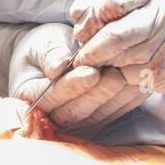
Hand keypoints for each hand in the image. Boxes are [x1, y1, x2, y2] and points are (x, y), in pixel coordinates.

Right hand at [9, 23, 146, 130]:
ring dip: (114, 99)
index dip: (71, 86)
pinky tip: (135, 84)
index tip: (91, 71)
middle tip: (115, 74)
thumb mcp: (42, 42)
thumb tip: (57, 67)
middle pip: (73, 113)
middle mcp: (48, 115)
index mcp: (28, 95)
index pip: (50, 96)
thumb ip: (49, 53)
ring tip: (128, 76)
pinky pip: (110, 115)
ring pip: (95, 117)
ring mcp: (71, 122)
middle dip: (97, 94)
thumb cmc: (45, 45)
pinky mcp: (93, 121)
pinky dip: (125, 102)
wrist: (55, 54)